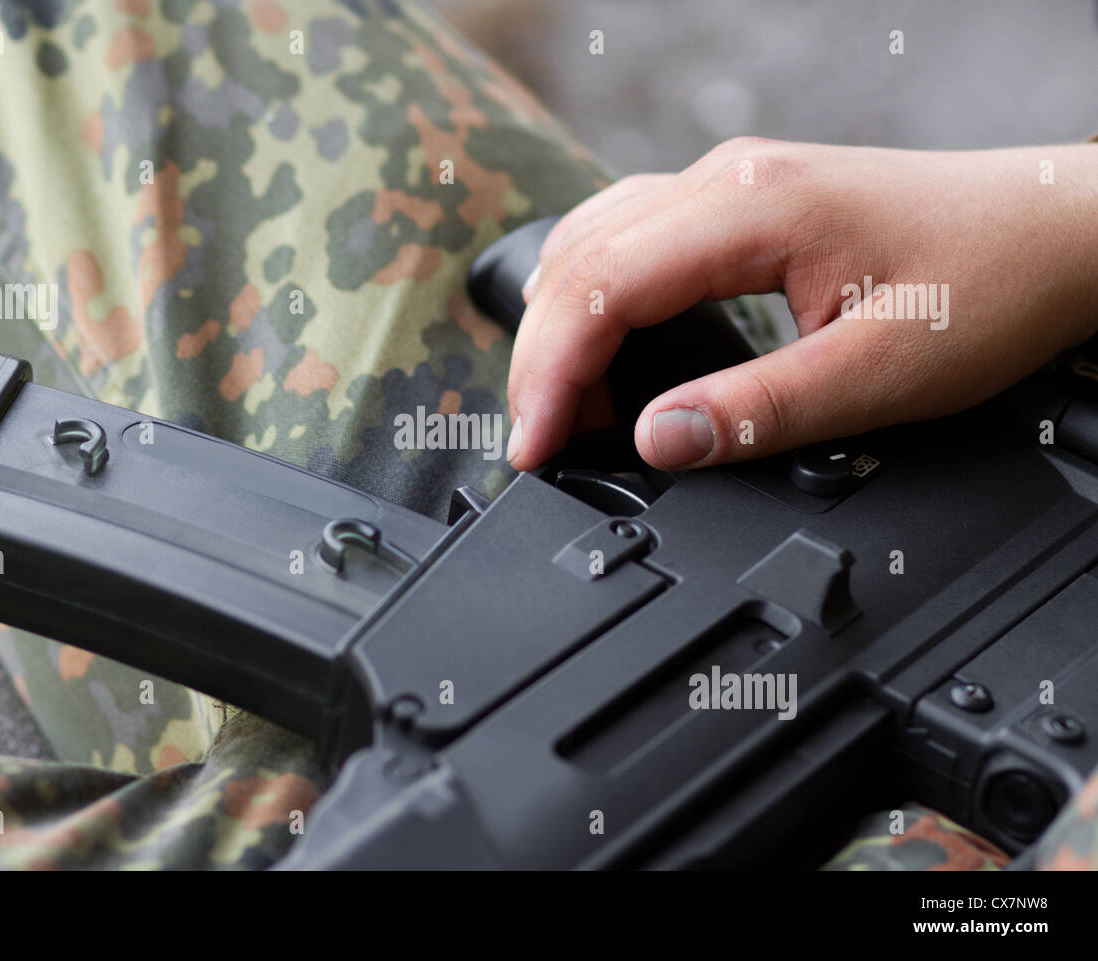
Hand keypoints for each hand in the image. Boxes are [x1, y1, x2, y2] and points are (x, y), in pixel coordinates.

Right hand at [505, 138, 1097, 470]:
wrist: (1056, 229)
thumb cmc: (989, 286)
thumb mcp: (882, 371)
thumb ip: (759, 409)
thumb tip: (655, 441)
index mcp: (752, 207)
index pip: (602, 287)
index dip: (551, 374)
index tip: (535, 449)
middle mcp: (725, 178)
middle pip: (579, 261)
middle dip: (540, 359)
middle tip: (540, 445)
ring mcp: (728, 182)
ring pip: (593, 243)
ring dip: (563, 327)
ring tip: (566, 410)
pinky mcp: (737, 201)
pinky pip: (628, 238)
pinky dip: (595, 299)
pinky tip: (601, 348)